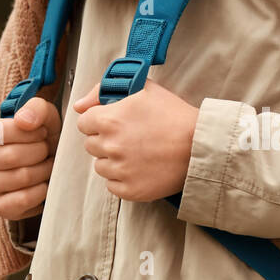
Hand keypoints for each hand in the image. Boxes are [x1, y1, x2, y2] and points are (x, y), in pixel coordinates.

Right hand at [0, 96, 61, 219]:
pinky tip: (42, 183)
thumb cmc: (42, 136)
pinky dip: (41, 191)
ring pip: (21, 177)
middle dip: (40, 152)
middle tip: (47, 150)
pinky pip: (23, 200)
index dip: (30, 132)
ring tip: (46, 165)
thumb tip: (23, 121)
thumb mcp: (44, 115)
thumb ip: (35, 108)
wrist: (50, 161)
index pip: (0, 131)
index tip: (41, 132)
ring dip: (43, 170)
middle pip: (12, 156)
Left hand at [74, 77, 199, 202]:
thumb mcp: (142, 88)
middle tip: (128, 137)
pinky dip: (122, 179)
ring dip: (113, 160)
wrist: (201, 145)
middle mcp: (110, 146)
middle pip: (91, 145)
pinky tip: (139, 168)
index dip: (98, 121)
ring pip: (100, 166)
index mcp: (109, 120)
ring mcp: (120, 170)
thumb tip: (79, 106)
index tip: (113, 123)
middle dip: (105, 140)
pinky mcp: (130, 190)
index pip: (84, 123)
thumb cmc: (173, 114)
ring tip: (136, 153)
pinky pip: (113, 186)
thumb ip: (103, 90)